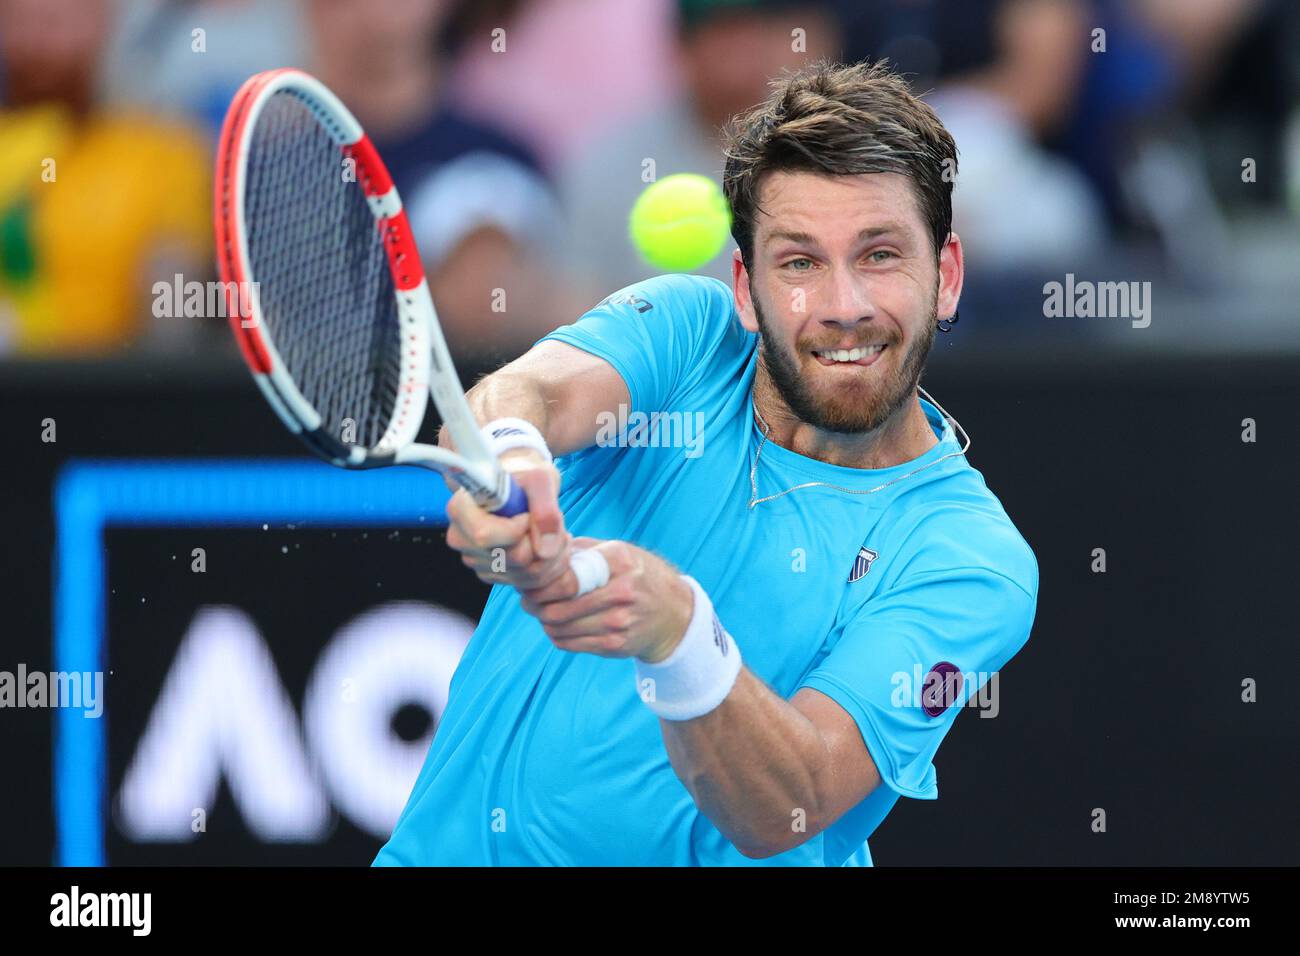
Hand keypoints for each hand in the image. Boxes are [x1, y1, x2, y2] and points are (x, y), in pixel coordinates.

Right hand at [445, 448, 570, 590]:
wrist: (519, 484)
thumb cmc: (524, 476)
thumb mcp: (540, 478)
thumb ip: (546, 510)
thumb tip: (545, 549)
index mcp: (461, 509)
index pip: (486, 536)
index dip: (519, 530)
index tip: (528, 513)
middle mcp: (461, 538)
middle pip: (512, 559)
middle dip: (546, 544)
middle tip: (556, 523)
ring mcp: (475, 559)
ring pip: (525, 575)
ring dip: (552, 557)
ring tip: (555, 532)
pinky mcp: (492, 573)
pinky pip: (527, 583)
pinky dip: (547, 568)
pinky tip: (547, 545)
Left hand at [520, 539, 693, 661]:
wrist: (674, 613)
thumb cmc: (639, 576)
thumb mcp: (620, 552)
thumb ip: (582, 548)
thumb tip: (541, 546)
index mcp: (619, 561)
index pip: (565, 578)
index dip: (540, 583)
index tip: (531, 581)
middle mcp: (621, 592)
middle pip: (557, 608)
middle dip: (534, 604)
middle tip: (528, 599)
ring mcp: (619, 622)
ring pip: (559, 628)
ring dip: (543, 620)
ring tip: (543, 610)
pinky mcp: (615, 645)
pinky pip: (569, 643)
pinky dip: (556, 634)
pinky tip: (559, 625)